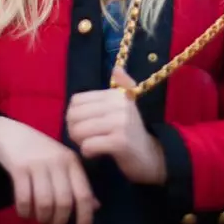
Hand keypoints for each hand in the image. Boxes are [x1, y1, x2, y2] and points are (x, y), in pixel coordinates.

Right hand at [0, 117, 98, 223]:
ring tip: (40, 219)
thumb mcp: (62, 164)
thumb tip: (95, 207)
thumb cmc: (40, 152)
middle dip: (59, 220)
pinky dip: (25, 212)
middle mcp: (58, 162)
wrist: (11, 135)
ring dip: (42, 218)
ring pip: (45, 203)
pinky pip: (24, 199)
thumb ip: (78, 184)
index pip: (84, 194)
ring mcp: (38, 164)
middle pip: (64, 202)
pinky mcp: (19, 168)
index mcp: (72, 162)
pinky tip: (25, 212)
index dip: (85, 216)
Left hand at [66, 67, 166, 184]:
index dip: (73, 115)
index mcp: (115, 95)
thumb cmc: (131, 131)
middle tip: (84, 138)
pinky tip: (95, 153)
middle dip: (73, 130)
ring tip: (90, 145)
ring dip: (80, 142)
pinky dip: (87, 152)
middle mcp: (119, 105)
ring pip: (79, 131)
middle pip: (74, 115)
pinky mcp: (120, 142)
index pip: (76, 100)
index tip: (85, 125)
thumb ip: (121, 86)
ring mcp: (120, 123)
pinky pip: (88, 145)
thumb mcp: (126, 106)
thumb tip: (117, 68)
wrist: (150, 155)